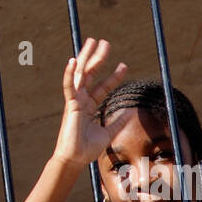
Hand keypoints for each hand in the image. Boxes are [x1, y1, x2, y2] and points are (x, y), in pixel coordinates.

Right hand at [55, 37, 128, 166]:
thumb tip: (131, 111)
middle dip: (98, 58)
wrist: (74, 159)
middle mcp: (82, 100)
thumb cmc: (87, 148)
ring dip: (87, 57)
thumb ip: (118, 121)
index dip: (114, 76)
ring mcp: (75, 101)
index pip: (103, 86)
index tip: (124, 65)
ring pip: (81, 74)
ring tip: (93, 42)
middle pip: (91, 74)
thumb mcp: (108, 133)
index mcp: (89, 106)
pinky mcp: (70, 105)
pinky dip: (70, 73)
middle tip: (105, 43)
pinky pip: (69, 86)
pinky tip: (72, 60)